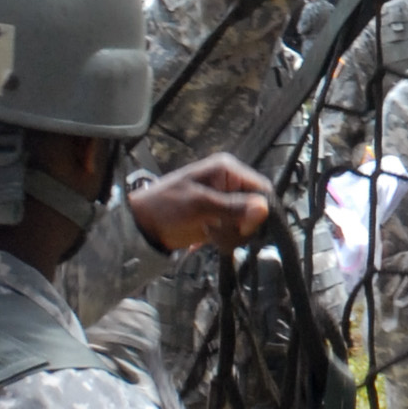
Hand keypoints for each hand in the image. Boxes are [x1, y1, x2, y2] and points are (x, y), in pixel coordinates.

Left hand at [127, 155, 273, 255]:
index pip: (261, 188)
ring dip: (231, 234)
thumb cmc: (167, 207)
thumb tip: (265, 209)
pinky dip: (225, 239)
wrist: (142, 226)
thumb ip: (233, 207)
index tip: (244, 227)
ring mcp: (225, 202)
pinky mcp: (220, 218)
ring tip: (209, 234)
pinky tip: (207, 239)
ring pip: (249, 223)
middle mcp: (230, 183)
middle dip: (241, 225)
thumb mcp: (200, 205)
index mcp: (227, 169)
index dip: (259, 210)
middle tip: (219, 231)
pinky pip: (236, 231)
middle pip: (257, 208)